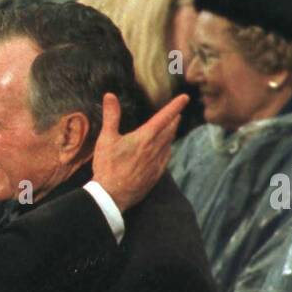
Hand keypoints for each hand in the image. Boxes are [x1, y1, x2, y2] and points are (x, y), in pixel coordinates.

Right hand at [92, 92, 187, 211]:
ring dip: (171, 134)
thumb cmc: (108, 167)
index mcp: (145, 137)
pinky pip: (166, 158)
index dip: (175, 106)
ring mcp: (157, 163)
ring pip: (169, 144)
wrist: (112, 196)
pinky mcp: (155, 175)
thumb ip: (111, 116)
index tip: (185, 98)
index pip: (164, 117)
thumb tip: (110, 95)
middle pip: (169, 130)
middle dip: (174, 119)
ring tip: (172, 128)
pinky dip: (167, 150)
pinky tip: (166, 150)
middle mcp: (155, 149)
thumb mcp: (106, 139)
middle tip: (178, 113)